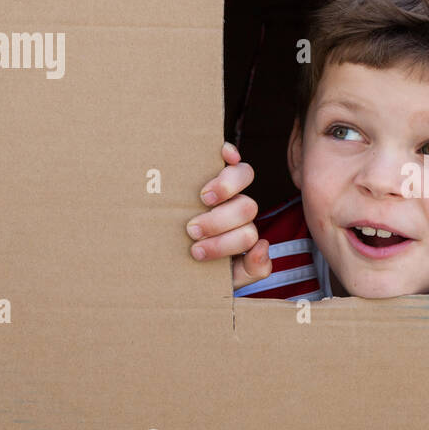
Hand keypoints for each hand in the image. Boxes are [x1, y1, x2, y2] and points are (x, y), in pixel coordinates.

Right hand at [186, 142, 271, 289]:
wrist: (165, 255)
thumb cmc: (195, 261)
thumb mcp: (224, 276)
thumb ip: (251, 270)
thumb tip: (263, 245)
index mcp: (241, 232)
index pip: (249, 235)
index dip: (227, 243)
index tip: (196, 251)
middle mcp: (238, 208)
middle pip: (247, 207)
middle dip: (220, 221)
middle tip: (193, 230)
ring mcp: (227, 186)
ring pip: (244, 176)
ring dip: (224, 188)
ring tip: (203, 199)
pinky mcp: (213, 169)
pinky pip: (231, 156)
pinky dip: (231, 153)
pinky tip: (224, 154)